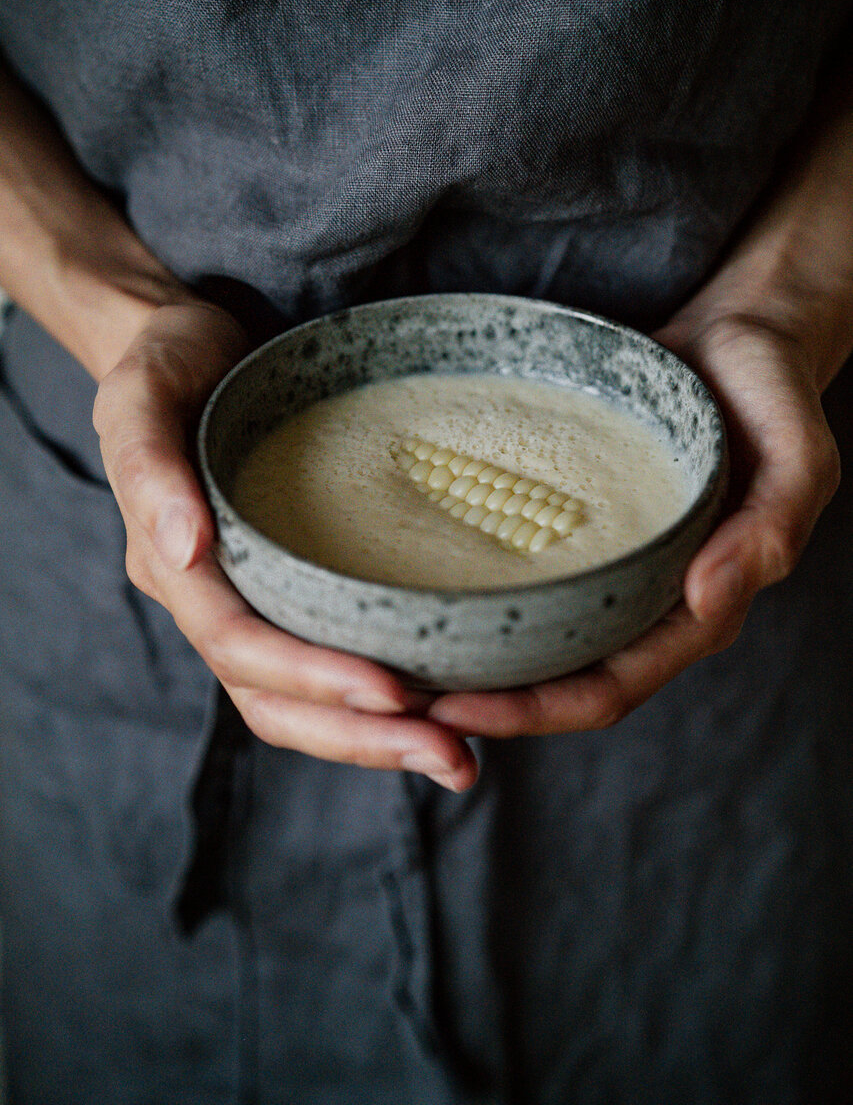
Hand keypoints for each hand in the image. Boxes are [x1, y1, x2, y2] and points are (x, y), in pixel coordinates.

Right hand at [93, 300, 477, 790]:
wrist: (189, 349)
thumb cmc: (167, 363)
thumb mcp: (143, 392)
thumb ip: (149, 466)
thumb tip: (184, 549)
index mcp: (170, 563)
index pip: (237, 642)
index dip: (310, 675)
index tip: (393, 691)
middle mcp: (207, 598)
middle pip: (273, 700)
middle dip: (359, 737)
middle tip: (452, 760)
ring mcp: (246, 602)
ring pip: (300, 703)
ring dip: (374, 740)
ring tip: (458, 761)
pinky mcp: (285, 592)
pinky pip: (322, 665)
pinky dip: (373, 703)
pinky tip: (439, 711)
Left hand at [427, 309, 840, 738]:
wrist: (740, 339)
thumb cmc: (774, 392)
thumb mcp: (801, 454)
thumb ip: (772, 527)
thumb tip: (708, 597)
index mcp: (698, 610)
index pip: (610, 689)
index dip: (534, 712)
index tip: (453, 710)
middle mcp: (647, 603)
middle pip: (557, 681)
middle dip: (482, 704)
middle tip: (393, 704)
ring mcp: (611, 570)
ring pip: (535, 640)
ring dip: (472, 661)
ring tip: (387, 665)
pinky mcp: (578, 531)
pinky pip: (525, 580)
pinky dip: (477, 599)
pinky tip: (419, 590)